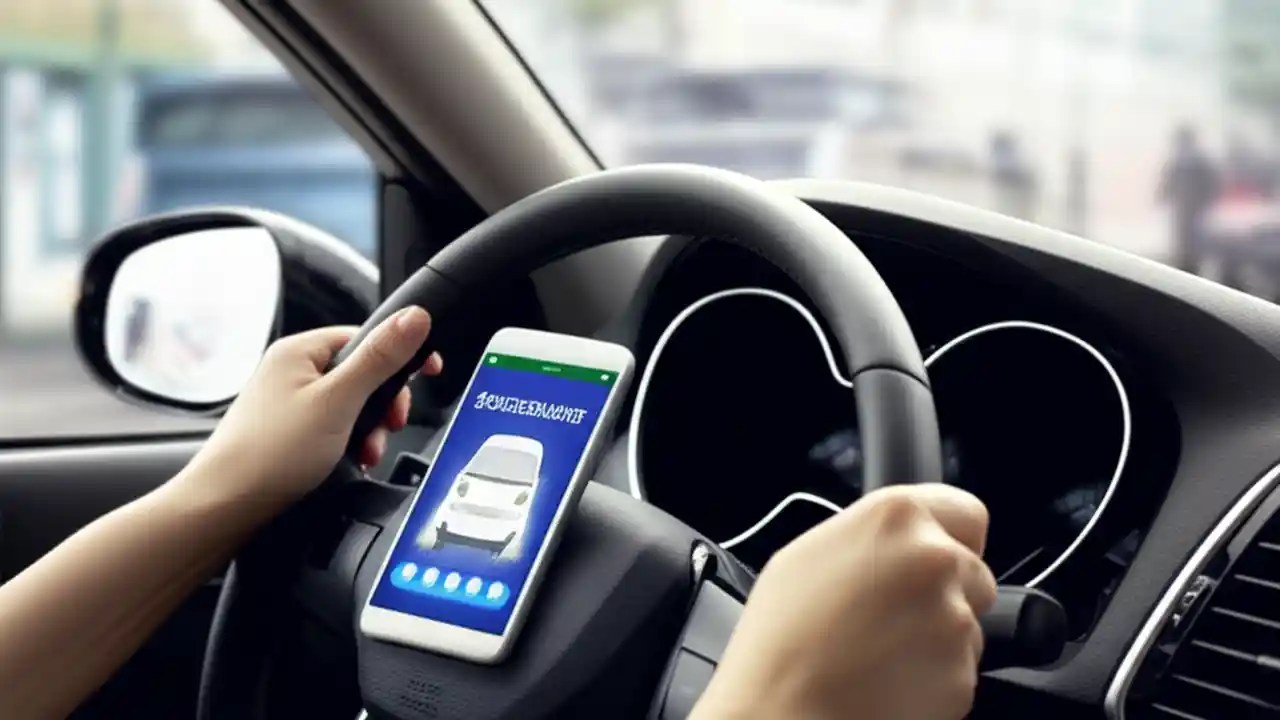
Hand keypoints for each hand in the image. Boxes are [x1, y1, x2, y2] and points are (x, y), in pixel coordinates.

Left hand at [180, 306, 442, 510]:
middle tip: (387, 426)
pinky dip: (348, 444)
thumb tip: (415, 317)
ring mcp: (288, 402)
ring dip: (368, 430)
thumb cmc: (270, 453)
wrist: (225, 507)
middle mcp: (291, 371)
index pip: (365, 336)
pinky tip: (350, 462)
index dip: (398, 356)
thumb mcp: (339, 401)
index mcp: (300, 351)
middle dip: (382, 405)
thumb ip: (380, 359)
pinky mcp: (288, 431)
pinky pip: (334, 427)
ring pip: (350, 405)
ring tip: (364, 453)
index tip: (427, 371)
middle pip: (361, 373)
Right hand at [693, 485, 996, 719]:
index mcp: (895, 517)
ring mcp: (955, 619)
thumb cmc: (781, 639)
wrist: (785, 714)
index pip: (966, 512)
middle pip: (972, 571)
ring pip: (966, 622)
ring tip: (878, 651)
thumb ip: (869, 537)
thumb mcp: (807, 555)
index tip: (931, 557)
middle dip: (943, 591)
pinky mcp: (964, 674)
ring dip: (937, 635)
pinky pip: (959, 668)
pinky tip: (887, 678)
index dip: (950, 539)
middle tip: (889, 613)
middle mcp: (935, 559)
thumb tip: (895, 542)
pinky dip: (934, 675)